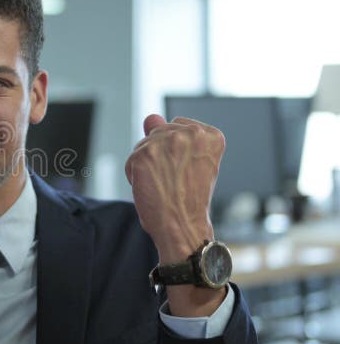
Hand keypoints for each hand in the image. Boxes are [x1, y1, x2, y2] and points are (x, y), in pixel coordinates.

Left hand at [125, 115, 226, 316]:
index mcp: (210, 135)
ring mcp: (166, 142)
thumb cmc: (189, 200)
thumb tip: (151, 117)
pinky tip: (151, 189)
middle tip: (174, 180)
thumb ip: (171, 135)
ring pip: (143, 145)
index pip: (178, 125)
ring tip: (163, 185)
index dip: (176, 151)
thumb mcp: (190, 162)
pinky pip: (131, 160)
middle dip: (160, 156)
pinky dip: (135, 176)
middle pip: (159, 133)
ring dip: (146, 166)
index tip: (186, 170)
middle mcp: (190, 133)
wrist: (183, 226)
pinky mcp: (144, 154)